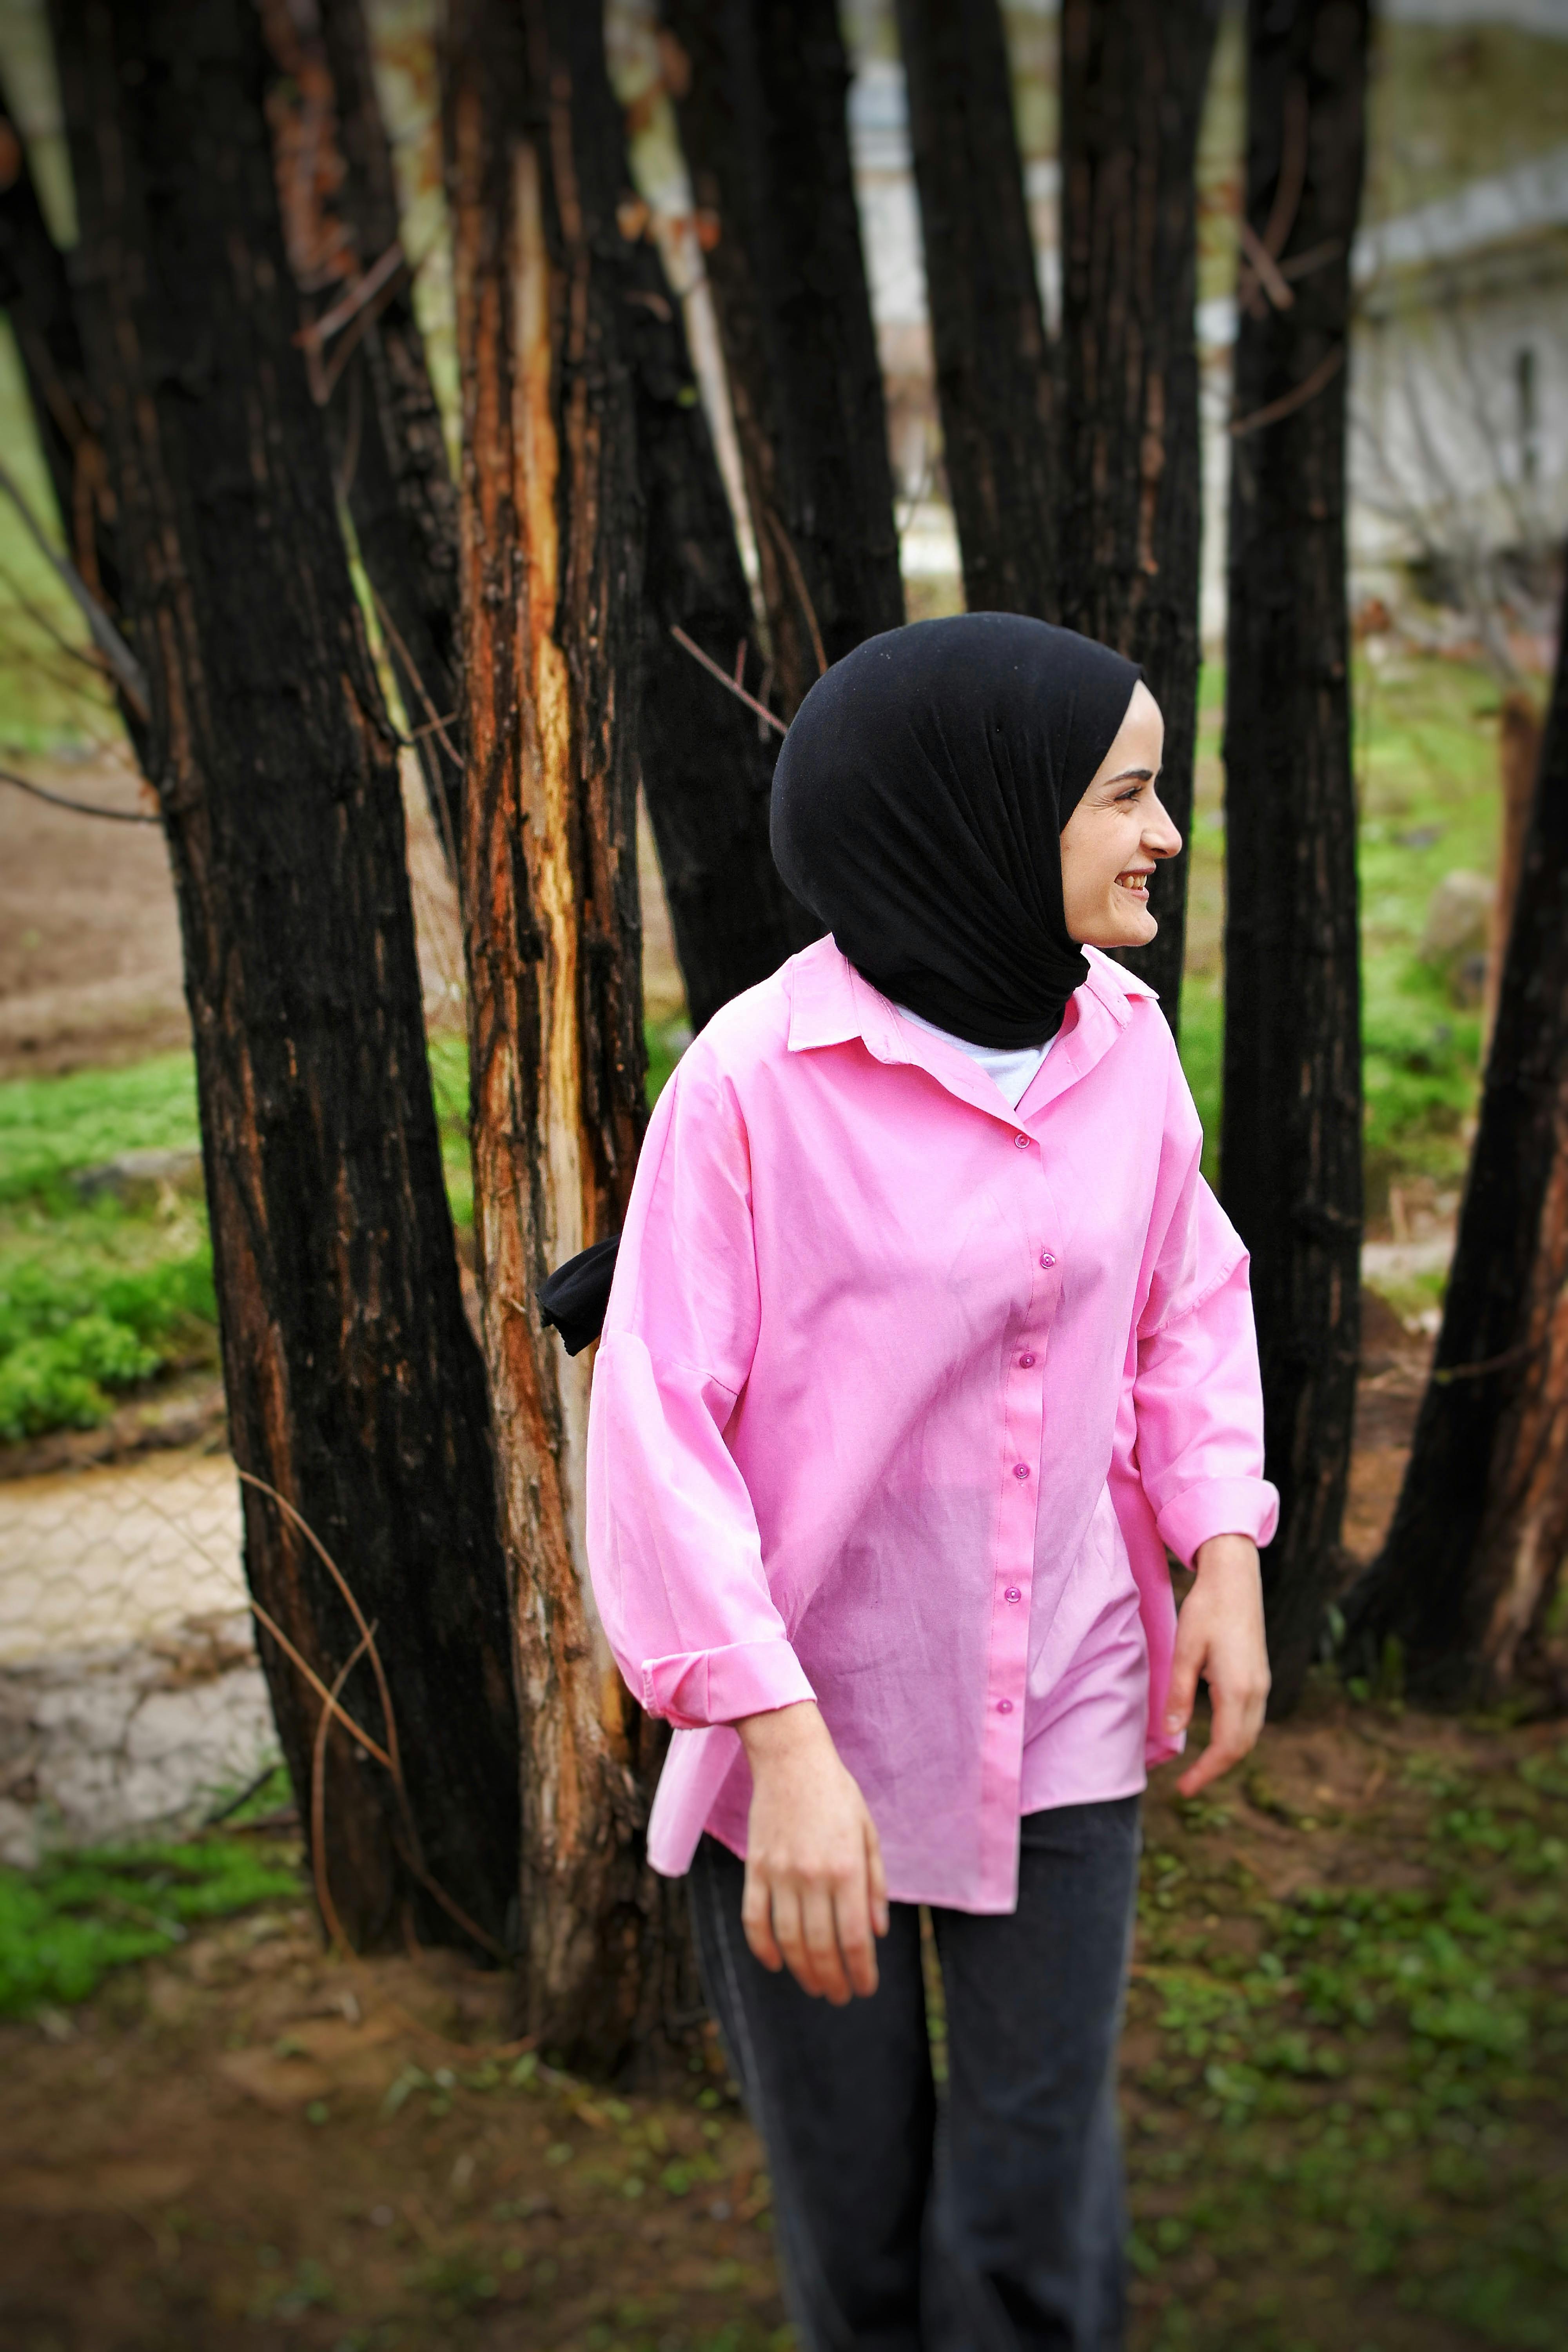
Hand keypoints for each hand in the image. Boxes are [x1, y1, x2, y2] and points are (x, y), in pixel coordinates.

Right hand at [735, 1701, 888, 2003]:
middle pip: (821, 1947)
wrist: (791, 1759)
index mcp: (847, 1868)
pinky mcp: (756, 1868)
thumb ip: (874, 1885)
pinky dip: (762, 1947)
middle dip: (833, 1980)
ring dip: (803, 1971)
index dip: (861, 1972)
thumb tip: (877, 1933)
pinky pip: (755, 1918)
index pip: (854, 1938)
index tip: (865, 1989)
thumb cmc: (837, 1795)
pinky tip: (776, 1964)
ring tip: (816, 1987)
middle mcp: (813, 1876)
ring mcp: (780, 1873)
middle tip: (840, 1996)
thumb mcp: (868, 1834)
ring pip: (789, 1940)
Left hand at [1166, 1534, 1269, 1797]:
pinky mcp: (1260, 1675)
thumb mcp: (1184, 1650)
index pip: (1226, 1747)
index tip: (1185, 1789)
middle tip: (1188, 1783)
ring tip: (1201, 1766)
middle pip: (1241, 1747)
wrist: (1235, 1578)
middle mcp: (1256, 1692)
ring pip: (1249, 1734)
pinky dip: (1236, 1736)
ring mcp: (1262, 1683)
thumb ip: (1179, 1693)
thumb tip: (1172, 1733)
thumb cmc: (1206, 1610)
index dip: (1206, 1773)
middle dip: (1216, 1769)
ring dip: (1228, 1754)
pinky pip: (1251, 1718)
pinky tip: (1216, 1735)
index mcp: (1237, 1689)